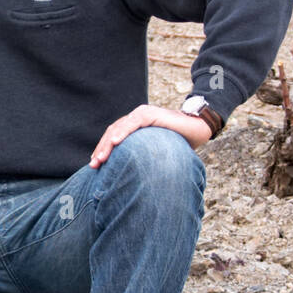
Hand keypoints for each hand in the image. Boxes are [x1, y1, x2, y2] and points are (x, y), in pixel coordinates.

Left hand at [89, 105, 212, 168]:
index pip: (113, 137)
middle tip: (94, 165)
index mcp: (134, 126)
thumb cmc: (179, 142)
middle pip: (112, 133)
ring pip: (119, 128)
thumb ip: (143, 157)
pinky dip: (123, 132)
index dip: (103, 150)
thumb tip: (132, 177)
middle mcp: (135, 118)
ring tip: (101, 158)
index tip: (95, 165)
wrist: (198, 128)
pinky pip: (133, 123)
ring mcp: (142, 114)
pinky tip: (114, 143)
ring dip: (108, 144)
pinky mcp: (150, 114)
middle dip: (102, 149)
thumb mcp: (156, 151)